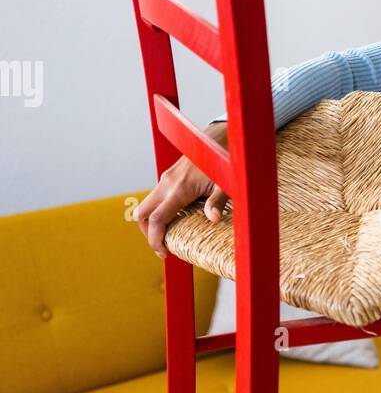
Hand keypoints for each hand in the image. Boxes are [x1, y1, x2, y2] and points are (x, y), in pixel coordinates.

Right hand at [133, 121, 229, 256]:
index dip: (155, 240)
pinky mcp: (169, 178)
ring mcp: (166, 179)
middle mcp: (167, 184)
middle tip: (163, 248)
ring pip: (146, 205)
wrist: (219, 139)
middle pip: (142, 214)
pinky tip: (175, 220)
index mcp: (179, 188)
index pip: (156, 219)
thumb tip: (213, 219)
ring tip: (168, 236)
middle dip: (148, 234)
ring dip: (152, 223)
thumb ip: (217, 202)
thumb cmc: (224, 164)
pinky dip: (158, 212)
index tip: (164, 253)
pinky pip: (156, 198)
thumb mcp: (226, 185)